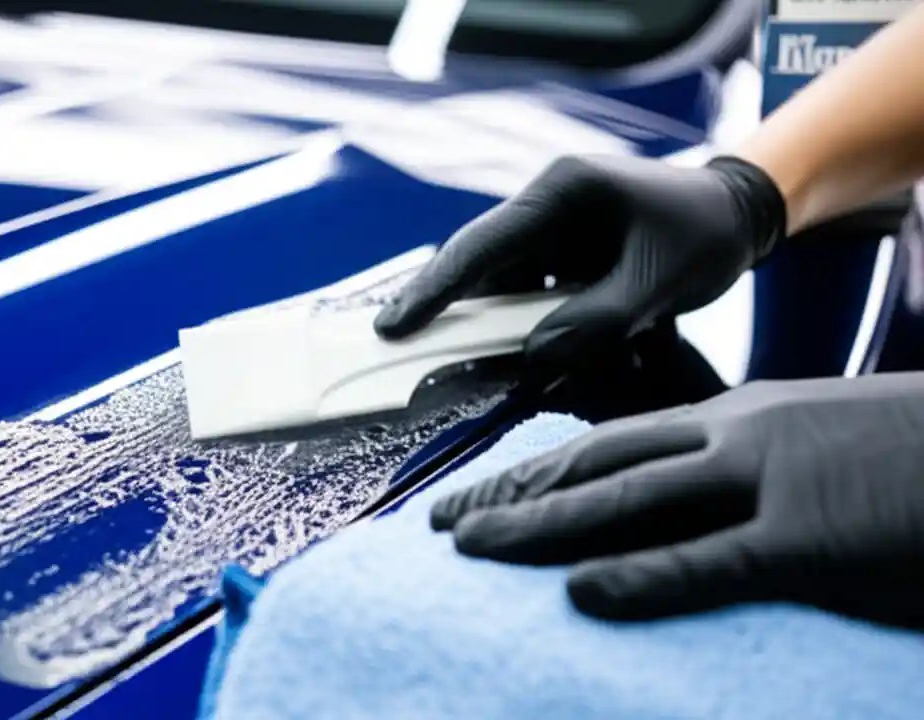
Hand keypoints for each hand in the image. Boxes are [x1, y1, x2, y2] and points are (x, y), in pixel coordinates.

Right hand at [374, 155, 785, 377]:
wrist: (742, 215)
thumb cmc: (705, 236)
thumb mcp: (657, 284)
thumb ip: (595, 324)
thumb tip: (533, 359)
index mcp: (562, 192)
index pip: (482, 245)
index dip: (433, 289)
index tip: (391, 327)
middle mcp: (546, 206)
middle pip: (482, 268)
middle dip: (450, 314)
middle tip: (402, 353)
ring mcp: (553, 230)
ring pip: (505, 288)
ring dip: (496, 332)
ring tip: (471, 373)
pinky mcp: (565, 255)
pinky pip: (533, 298)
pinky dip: (529, 331)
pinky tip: (528, 363)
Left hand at [431, 374, 923, 625]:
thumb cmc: (907, 453)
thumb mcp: (814, 440)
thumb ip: (744, 465)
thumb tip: (682, 502)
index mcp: (734, 417)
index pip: (610, 441)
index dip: (538, 470)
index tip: (483, 494)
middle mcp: (734, 438)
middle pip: (596, 464)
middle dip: (514, 495)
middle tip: (444, 525)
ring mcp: (767, 482)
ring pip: (627, 503)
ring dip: (542, 529)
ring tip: (472, 551)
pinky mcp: (808, 538)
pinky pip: (707, 561)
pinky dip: (641, 578)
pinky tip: (584, 594)